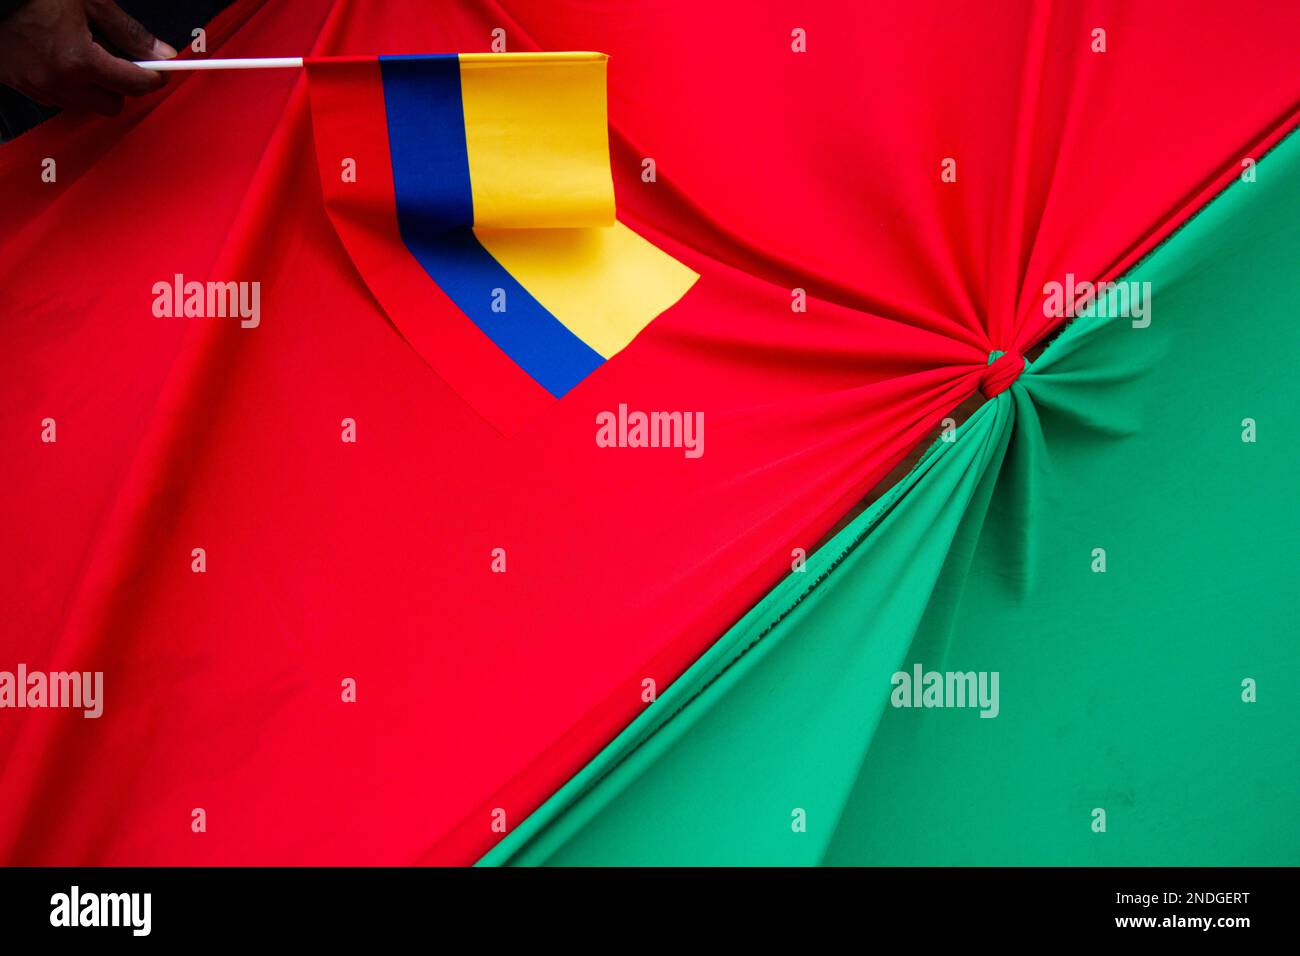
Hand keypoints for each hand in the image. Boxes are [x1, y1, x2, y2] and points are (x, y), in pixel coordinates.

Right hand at [0, 0, 176, 114]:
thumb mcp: (91, 3)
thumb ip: (129, 32)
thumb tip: (161, 52)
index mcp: (79, 60)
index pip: (134, 85)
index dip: (153, 78)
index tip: (159, 72)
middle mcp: (60, 81)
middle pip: (112, 105)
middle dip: (121, 87)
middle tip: (119, 63)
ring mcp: (39, 87)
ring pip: (86, 106)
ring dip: (96, 89)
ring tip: (87, 58)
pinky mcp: (24, 87)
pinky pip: (59, 100)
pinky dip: (70, 87)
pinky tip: (65, 63)